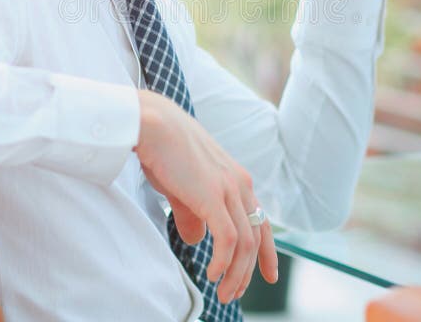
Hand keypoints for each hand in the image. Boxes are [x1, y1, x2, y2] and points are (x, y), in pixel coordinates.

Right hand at [135, 90, 278, 302]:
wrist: (151, 124)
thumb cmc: (163, 149)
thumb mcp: (183, 185)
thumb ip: (192, 212)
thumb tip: (194, 239)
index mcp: (236, 178)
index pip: (260, 220)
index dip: (267, 250)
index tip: (269, 274)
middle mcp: (240, 183)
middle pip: (256, 236)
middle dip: (250, 270)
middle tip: (235, 294)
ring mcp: (229, 189)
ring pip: (245, 243)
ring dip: (236, 274)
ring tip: (224, 294)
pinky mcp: (213, 196)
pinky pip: (228, 238)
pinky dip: (224, 262)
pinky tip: (213, 274)